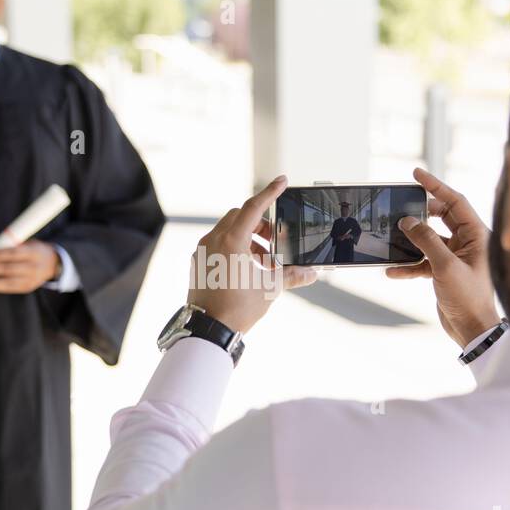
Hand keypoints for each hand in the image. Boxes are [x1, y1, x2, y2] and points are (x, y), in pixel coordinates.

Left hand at [0, 240, 60, 293]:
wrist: (53, 264)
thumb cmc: (33, 250)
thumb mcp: (24, 243)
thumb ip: (6, 244)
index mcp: (34, 253)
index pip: (15, 254)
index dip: (0, 255)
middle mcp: (34, 268)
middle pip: (11, 269)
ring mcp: (32, 280)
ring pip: (9, 282)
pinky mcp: (27, 288)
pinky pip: (10, 288)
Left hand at [187, 175, 316, 333]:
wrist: (208, 329)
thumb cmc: (238, 307)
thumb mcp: (270, 288)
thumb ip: (292, 275)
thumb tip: (311, 273)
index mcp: (231, 240)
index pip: (254, 207)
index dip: (270, 193)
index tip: (281, 181)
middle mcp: (213, 240)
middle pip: (240, 217)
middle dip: (260, 224)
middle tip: (276, 240)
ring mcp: (202, 250)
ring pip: (228, 230)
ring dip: (248, 237)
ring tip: (264, 261)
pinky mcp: (198, 262)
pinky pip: (217, 244)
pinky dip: (234, 247)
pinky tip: (247, 268)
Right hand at [385, 166, 499, 347]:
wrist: (473, 330)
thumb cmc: (469, 298)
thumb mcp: (446, 266)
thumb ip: (426, 240)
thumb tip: (408, 222)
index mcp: (477, 235)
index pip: (455, 201)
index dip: (436, 186)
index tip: (417, 174)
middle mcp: (468, 242)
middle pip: (441, 216)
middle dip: (421, 212)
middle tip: (403, 207)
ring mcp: (455, 257)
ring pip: (429, 239)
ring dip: (411, 240)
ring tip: (393, 237)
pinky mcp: (444, 272)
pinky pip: (423, 261)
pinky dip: (408, 265)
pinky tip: (393, 270)